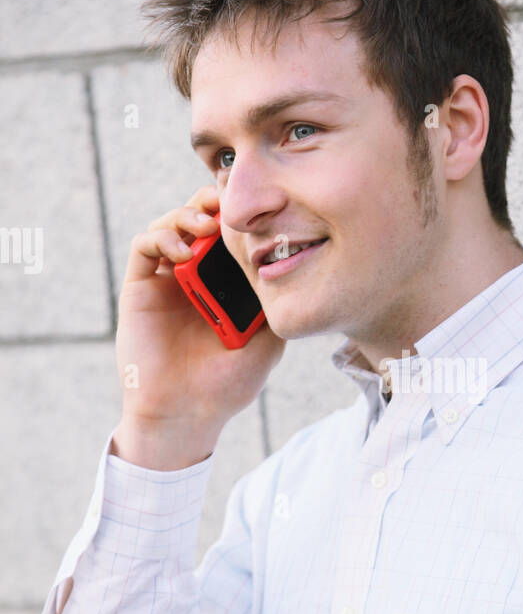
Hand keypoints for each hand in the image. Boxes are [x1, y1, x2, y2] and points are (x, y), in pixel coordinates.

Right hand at [112, 185, 283, 468]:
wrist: (186, 414)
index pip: (230, 234)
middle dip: (214, 201)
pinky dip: (162, 238)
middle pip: (200, 218)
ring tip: (207, 224)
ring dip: (187, 215)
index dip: (241, 214)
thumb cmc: (227, 384)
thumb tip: (293, 264)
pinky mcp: (139, 288)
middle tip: (229, 199)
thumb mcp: (268, 342)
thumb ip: (276, 305)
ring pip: (171, 224)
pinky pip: (144, 247)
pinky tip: (184, 252)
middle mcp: (195, 276)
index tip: (260, 202)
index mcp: (225, 284)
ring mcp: (166, 279)